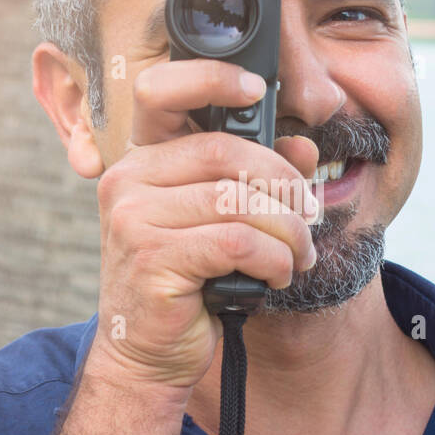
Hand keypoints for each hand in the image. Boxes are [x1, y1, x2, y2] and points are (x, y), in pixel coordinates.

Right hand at [86, 59, 318, 392]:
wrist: (146, 355)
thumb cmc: (186, 285)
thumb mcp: (220, 222)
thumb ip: (254, 180)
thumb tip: (304, 146)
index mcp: (138, 162)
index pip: (165, 95)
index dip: (212, 79)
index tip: (258, 88)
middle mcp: (126, 182)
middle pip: (223, 152)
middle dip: (282, 183)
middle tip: (308, 215)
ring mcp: (134, 220)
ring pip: (238, 201)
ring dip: (286, 231)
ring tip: (297, 256)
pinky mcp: (153, 259)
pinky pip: (237, 242)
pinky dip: (272, 259)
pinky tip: (274, 276)